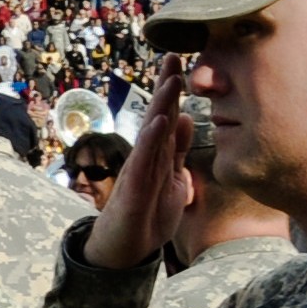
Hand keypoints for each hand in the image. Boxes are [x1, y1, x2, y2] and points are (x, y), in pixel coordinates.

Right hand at [82, 59, 202, 271]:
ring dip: (161, 106)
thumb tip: (183, 118)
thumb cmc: (146, 218)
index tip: (182, 60)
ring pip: (151, 134)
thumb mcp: (171, 180)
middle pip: (157, 115)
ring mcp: (137, 172)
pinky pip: (144, 161)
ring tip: (172, 79)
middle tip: (175, 55)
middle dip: (166, 86)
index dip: (173, 90)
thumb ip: (175, 152)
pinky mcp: (133, 190)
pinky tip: (161, 121)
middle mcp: (144, 158)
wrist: (123, 252)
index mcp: (157, 155)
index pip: (167, 116)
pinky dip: (152, 141)